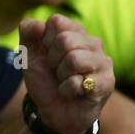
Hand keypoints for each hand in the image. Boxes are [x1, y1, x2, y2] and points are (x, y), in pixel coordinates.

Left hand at [19, 14, 113, 133]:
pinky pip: (79, 81)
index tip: (47, 55)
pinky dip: (67, 89)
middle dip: (52, 60)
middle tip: (57, 71)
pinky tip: (73, 92)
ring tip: (65, 81)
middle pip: (65, 40)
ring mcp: (103, 62)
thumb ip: (28, 32)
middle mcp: (93, 43)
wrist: (52, 111)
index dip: (44, 41)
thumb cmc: (44, 80)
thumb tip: (38, 24)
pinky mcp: (107, 82)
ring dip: (61, 75)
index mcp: (75, 32)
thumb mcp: (28, 54)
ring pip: (74, 59)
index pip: (57, 22)